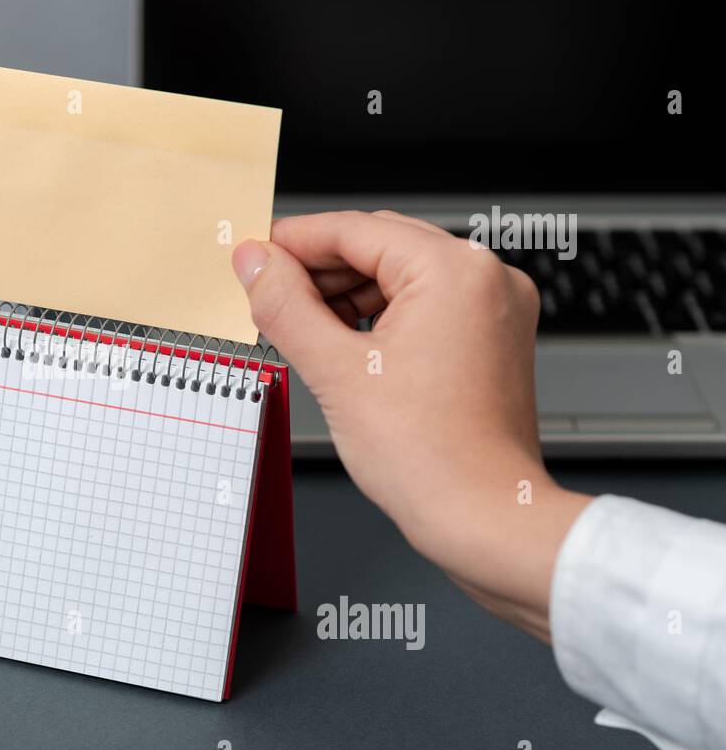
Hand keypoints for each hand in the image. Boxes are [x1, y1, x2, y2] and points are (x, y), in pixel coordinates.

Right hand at [232, 211, 591, 639]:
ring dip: (344, 297)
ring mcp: (494, 310)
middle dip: (318, 272)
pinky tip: (339, 347)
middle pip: (378, 248)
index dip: (293, 242)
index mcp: (455, 271)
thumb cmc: (433, 458)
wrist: (485, 520)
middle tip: (266, 296)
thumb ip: (285, 305)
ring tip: (299, 330)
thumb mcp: (334, 372)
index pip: (355, 229)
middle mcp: (485, 279)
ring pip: (398, 278)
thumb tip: (255, 262)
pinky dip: (377, 319)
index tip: (254, 257)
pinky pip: (422, 308)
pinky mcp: (490, 340)